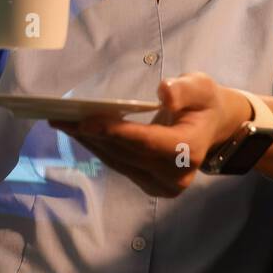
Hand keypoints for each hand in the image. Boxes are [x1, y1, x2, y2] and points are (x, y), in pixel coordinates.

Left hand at [50, 72, 252, 197]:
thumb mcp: (201, 87)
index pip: (148, 143)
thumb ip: (184, 90)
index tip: (86, 121)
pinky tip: (78, 132)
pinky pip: (118, 164)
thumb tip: (163, 92)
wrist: (212, 128)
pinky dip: (98, 147)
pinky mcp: (148, 185)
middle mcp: (175, 175)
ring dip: (88, 142)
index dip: (116, 133)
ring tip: (61, 122)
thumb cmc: (204, 103)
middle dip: (92, 134)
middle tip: (60, 115)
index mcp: (189, 150)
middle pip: (126, 153)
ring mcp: (161, 185)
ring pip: (117, 161)